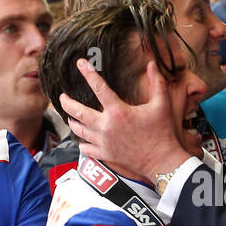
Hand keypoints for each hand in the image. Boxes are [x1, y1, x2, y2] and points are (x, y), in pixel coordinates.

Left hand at [58, 58, 193, 178]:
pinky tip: (83, 139)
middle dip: (66, 103)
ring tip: (70, 116)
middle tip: (62, 97)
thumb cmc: (162, 132)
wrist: (162, 162)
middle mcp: (106, 126)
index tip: (80, 63)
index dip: (88, 73)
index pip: (99, 87)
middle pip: (77, 112)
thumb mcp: (162, 105)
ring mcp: (103, 142)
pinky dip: (82, 143)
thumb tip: (151, 64)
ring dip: (72, 121)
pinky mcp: (105, 155)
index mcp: (118, 111)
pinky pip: (85, 148)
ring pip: (79, 130)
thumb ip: (156, 82)